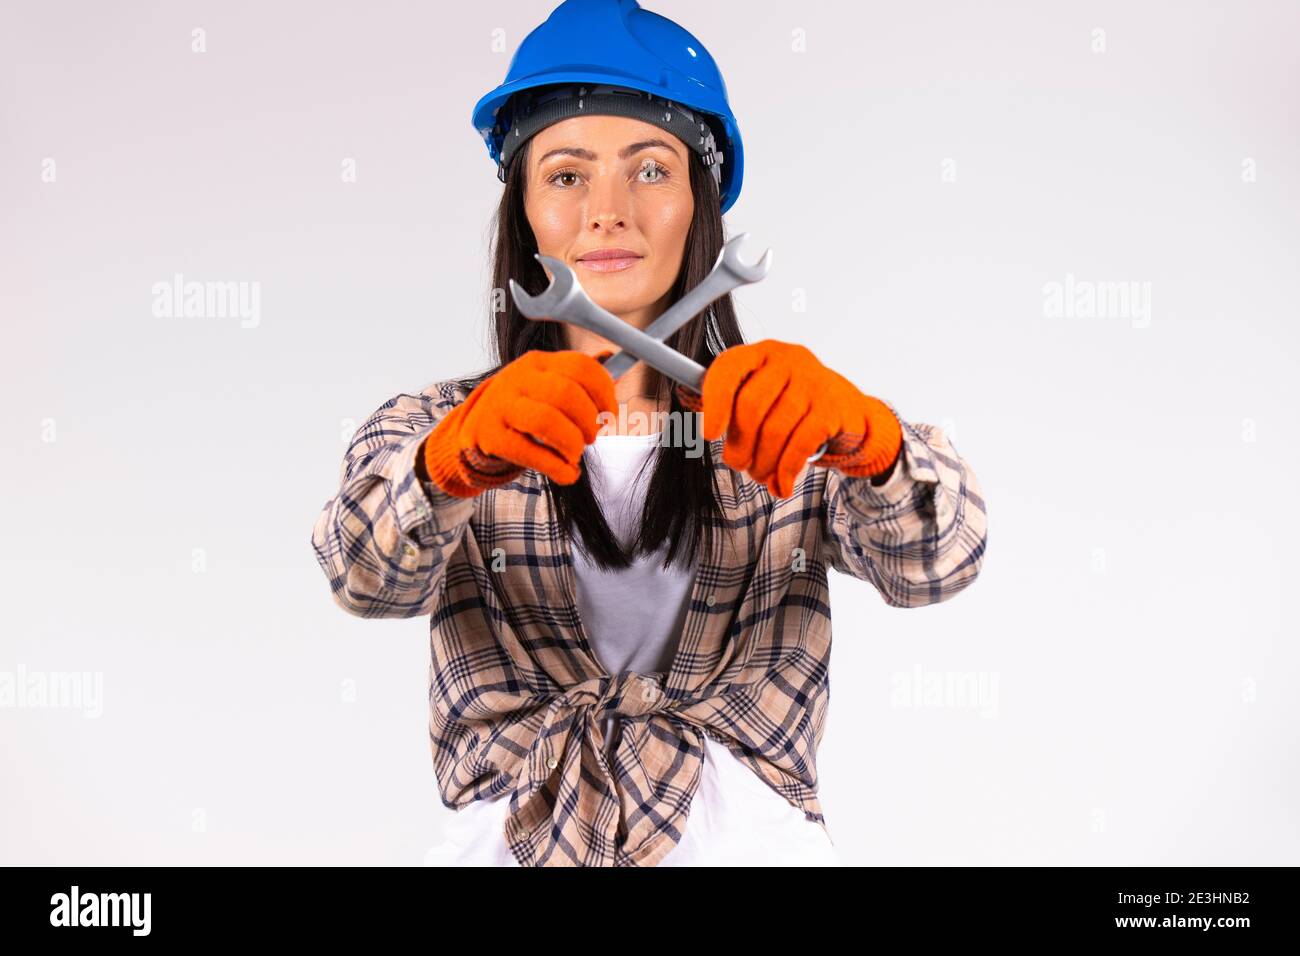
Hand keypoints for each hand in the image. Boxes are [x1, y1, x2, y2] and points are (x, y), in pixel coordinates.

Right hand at [423, 349, 616, 495]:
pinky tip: (567, 473)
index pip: (581, 367)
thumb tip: (612, 357)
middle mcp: (518, 378)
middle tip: (591, 438)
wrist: (474, 434)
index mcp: (538, 363)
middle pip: (567, 393)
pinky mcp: (489, 436)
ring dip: (572, 444)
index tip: (610, 416)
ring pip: (548, 420)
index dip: (604, 393)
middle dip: (589, 421)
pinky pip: (530, 452)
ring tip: (575, 455)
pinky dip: (557, 468)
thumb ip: (579, 378)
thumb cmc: (523, 412)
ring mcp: (501, 405)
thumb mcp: (546, 387)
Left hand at [695, 339, 901, 498]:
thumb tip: (709, 431)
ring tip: (760, 475)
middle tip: (738, 464)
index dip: (714, 402)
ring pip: (774, 431)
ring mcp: (813, 382)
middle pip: (750, 406)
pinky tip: (782, 484)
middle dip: (739, 445)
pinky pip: (799, 445)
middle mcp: (788, 361)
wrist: (849, 413)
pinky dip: (786, 470)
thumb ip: (733, 408)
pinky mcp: (832, 409)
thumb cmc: (793, 406)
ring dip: (762, 463)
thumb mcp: (763, 396)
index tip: (709, 434)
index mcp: (762, 354)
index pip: (729, 368)